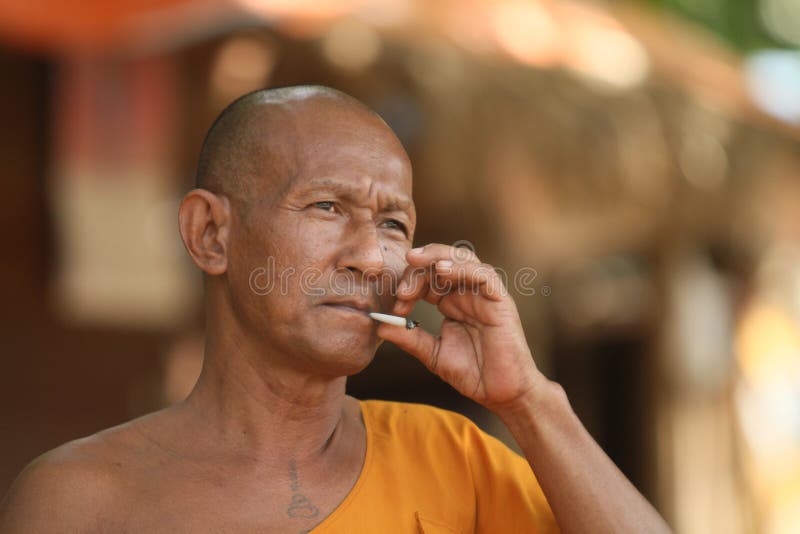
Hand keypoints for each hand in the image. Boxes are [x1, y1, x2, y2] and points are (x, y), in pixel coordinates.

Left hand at [377, 244, 545, 411]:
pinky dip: (463, 268)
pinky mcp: (501, 301)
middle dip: (417, 268)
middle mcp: (467, 293)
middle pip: (442, 261)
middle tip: (402, 289)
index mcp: (451, 302)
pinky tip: (443, 270)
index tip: (396, 307)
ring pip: (463, 259)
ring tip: (415, 261)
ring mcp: (484, 295)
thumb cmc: (473, 373)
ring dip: (436, 256)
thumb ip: (410, 338)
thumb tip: (380, 327)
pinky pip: (484, 275)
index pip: (427, 277)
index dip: (409, 284)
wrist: (501, 394)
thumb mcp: (433, 354)